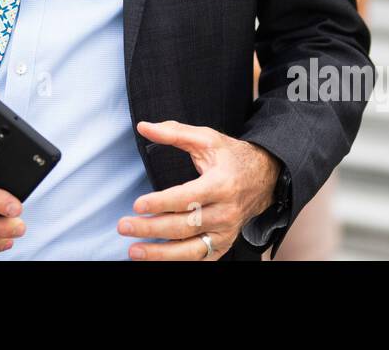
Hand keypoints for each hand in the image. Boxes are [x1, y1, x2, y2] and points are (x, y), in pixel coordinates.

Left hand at [118, 119, 280, 260]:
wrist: (264, 177)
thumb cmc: (231, 157)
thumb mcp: (206, 138)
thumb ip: (174, 132)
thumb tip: (144, 126)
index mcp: (221, 184)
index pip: (188, 198)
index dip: (161, 203)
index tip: (137, 205)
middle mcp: (225, 212)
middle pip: (184, 226)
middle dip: (151, 228)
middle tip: (124, 226)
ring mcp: (226, 232)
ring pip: (191, 249)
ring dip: (161, 254)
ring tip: (134, 251)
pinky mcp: (224, 244)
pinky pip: (200, 259)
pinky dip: (178, 262)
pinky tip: (156, 258)